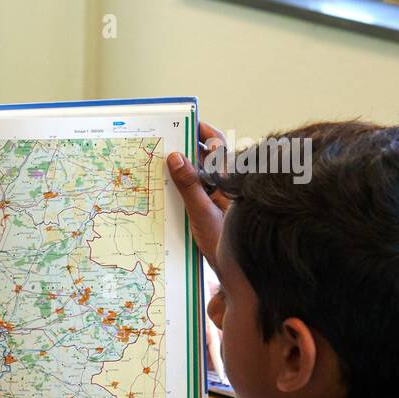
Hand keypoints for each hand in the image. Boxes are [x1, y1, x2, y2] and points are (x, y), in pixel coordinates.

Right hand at [167, 120, 231, 273]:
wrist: (236, 274)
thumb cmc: (224, 243)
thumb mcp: (202, 213)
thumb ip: (188, 185)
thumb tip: (176, 157)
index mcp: (233, 180)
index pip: (218, 147)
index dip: (203, 133)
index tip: (186, 123)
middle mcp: (229, 185)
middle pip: (208, 157)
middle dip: (188, 148)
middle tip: (166, 140)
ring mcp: (220, 197)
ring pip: (201, 173)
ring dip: (184, 167)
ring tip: (162, 160)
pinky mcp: (211, 208)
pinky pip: (197, 189)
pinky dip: (184, 184)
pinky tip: (167, 184)